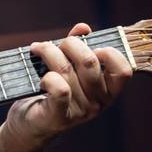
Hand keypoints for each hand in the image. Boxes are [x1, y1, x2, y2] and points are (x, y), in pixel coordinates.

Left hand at [3, 23, 132, 150]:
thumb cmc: (50, 90)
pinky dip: (47, 77)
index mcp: (108, 90)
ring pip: (66, 69)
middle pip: (89, 61)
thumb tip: (83, 28)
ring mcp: (81, 112)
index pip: (123, 69)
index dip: (108, 52)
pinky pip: (59, 89)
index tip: (90, 46)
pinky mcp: (60, 117)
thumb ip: (78, 47)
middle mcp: (99, 103)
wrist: (28, 124)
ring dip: (47, 52)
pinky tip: (40, 77)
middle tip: (53, 45)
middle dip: (68, 44)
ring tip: (37, 50)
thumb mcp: (68, 67)